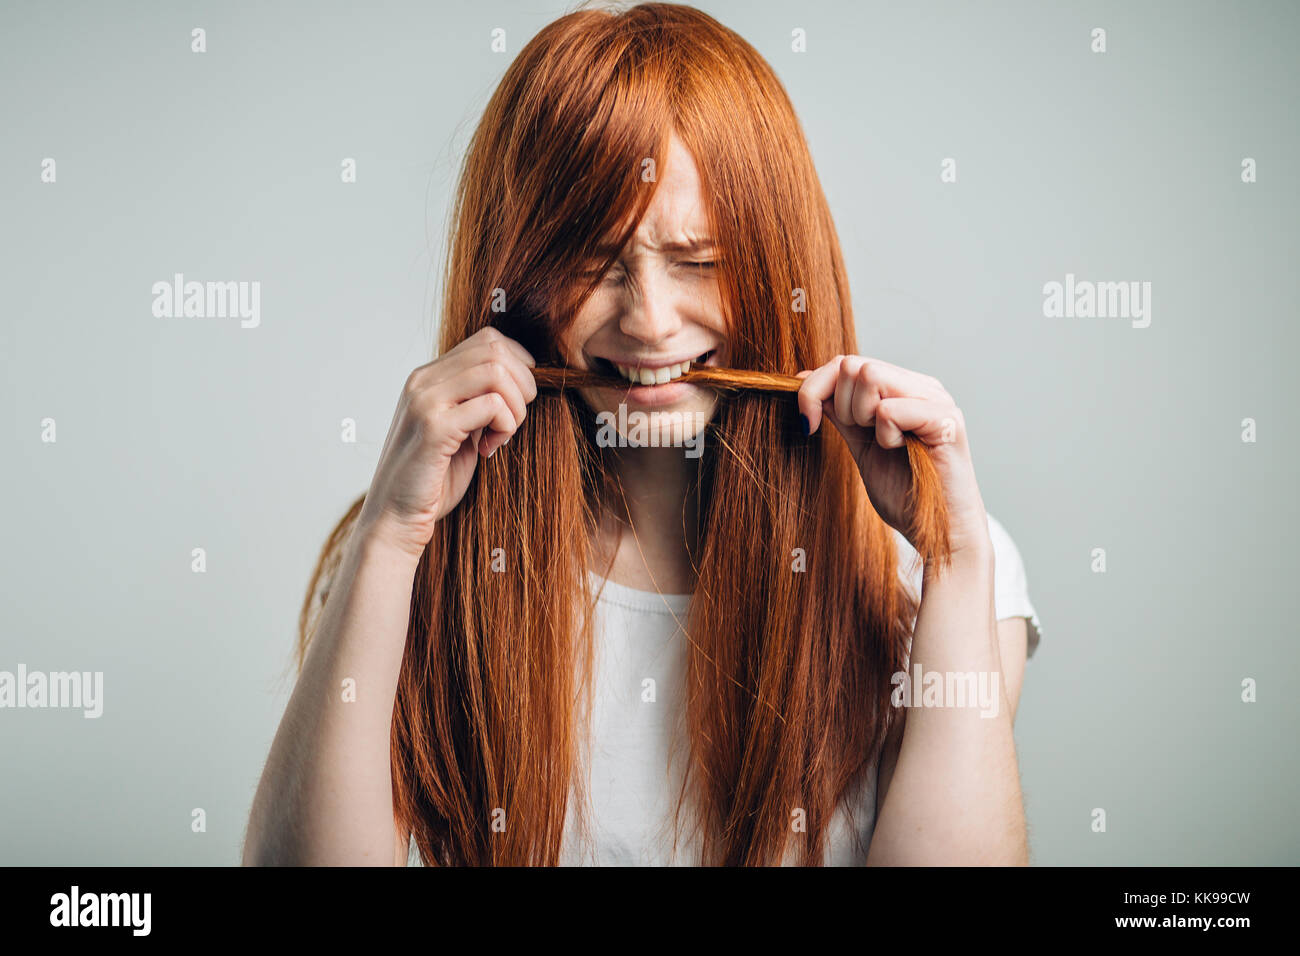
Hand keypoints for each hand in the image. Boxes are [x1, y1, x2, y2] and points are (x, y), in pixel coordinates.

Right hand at [356, 327, 536, 560]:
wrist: (395, 520)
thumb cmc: (432, 480)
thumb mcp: (461, 431)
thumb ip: (479, 403)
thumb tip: (523, 382)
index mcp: (428, 377)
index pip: (488, 339)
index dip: (519, 364)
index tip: (520, 401)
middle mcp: (423, 381)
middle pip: (495, 349)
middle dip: (522, 385)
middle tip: (514, 421)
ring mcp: (425, 401)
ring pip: (496, 372)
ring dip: (514, 407)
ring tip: (502, 436)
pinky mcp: (433, 428)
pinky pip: (490, 405)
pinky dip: (504, 426)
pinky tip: (490, 450)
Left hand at [796, 355, 989, 555]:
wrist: (939, 535)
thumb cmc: (905, 495)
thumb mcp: (860, 445)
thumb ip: (839, 412)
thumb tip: (804, 379)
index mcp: (902, 388)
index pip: (844, 362)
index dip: (814, 388)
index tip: (808, 424)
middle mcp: (921, 386)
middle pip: (851, 364)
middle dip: (840, 407)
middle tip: (862, 438)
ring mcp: (937, 399)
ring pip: (869, 375)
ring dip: (862, 417)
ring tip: (885, 445)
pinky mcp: (946, 420)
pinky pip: (890, 410)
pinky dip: (884, 435)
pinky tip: (901, 452)